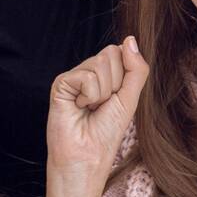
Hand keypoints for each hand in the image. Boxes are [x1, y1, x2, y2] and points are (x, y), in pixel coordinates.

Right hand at [43, 38, 149, 196]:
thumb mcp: (129, 99)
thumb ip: (136, 68)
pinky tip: (78, 108)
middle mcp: (89, 72)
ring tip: (90, 109)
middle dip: (114, 84)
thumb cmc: (106, 133)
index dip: (124, 77)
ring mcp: (74, 77)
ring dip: (102, 93)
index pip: (121, 53)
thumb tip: (130, 38)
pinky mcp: (60, 84)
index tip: (115, 100)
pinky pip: (85, 75)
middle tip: (101, 106)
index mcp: (107, 75)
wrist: (86, 158)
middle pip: (111, 54)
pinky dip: (89, 95)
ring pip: (100, 63)